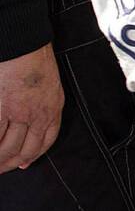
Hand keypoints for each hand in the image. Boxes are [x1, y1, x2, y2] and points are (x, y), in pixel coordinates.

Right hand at [0, 43, 64, 172]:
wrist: (23, 41)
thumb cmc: (34, 55)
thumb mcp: (49, 82)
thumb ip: (43, 102)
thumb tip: (26, 119)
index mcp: (53, 107)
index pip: (46, 141)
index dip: (33, 155)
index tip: (24, 163)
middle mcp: (37, 114)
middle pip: (25, 150)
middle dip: (12, 163)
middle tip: (0, 169)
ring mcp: (17, 113)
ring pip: (6, 147)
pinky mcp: (0, 109)